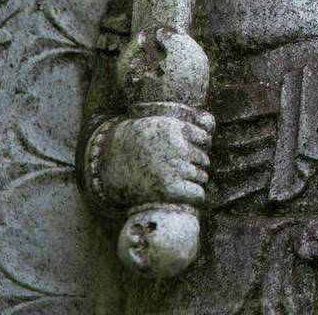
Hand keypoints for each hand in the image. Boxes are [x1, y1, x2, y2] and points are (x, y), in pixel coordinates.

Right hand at [99, 111, 213, 206]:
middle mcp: (177, 147)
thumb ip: (182, 124)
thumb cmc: (135, 142)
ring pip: (202, 176)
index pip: (204, 138)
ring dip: (193, 180)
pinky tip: (181, 194)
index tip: (185, 152)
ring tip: (173, 180)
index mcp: (175, 128)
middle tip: (175, 169)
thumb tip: (211, 121)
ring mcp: (175, 168)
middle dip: (194, 164)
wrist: (106, 164)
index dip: (196, 145)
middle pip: (204, 159)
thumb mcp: (157, 123)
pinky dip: (193, 196)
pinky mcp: (171, 189)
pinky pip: (198, 194)